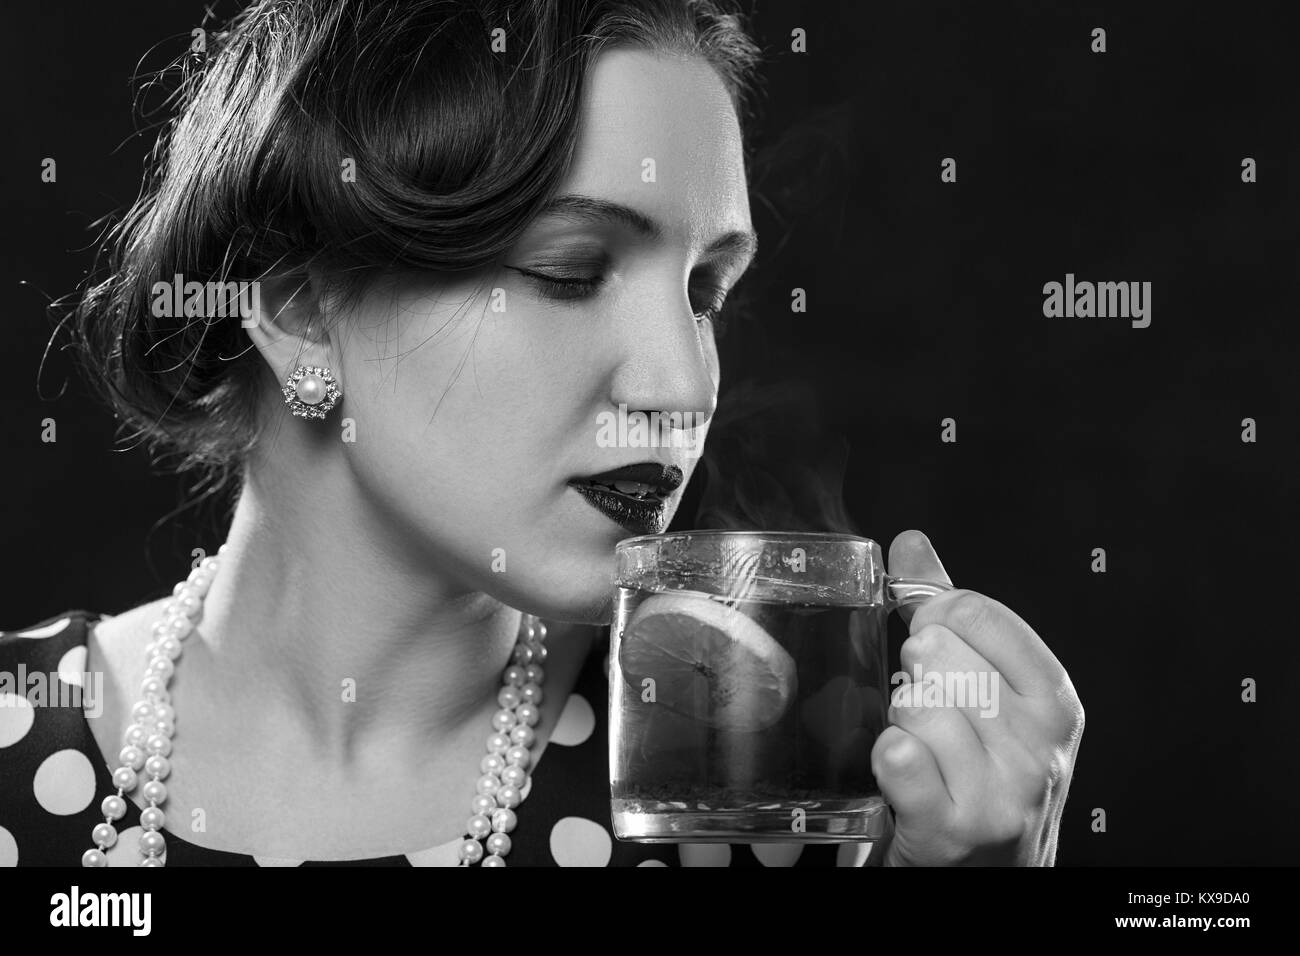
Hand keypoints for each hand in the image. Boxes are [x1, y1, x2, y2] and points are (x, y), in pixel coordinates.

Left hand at [871, 530, 1084, 865]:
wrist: (991, 874)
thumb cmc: (984, 775)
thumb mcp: (989, 691)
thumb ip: (952, 613)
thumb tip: (912, 543)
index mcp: (1055, 699)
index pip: (974, 611)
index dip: (936, 622)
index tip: (936, 648)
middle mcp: (1039, 746)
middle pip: (937, 654)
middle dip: (916, 677)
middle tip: (932, 712)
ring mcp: (1000, 791)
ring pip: (913, 703)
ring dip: (900, 722)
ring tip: (923, 750)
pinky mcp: (951, 829)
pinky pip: (897, 755)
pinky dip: (886, 757)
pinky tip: (903, 770)